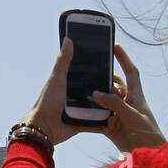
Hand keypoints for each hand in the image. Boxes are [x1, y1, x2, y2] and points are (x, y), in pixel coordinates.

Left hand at [17, 40, 164, 152]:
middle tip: (121, 84)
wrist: (44, 128)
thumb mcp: (57, 79)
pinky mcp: (84, 123)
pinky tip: (119, 115)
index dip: (99, 68)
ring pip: (101, 105)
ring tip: (123, 98)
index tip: (111, 62)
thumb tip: (68, 39)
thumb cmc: (48, 101)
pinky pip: (99, 121)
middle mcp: (78, 96)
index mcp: (71, 83)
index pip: (88, 73)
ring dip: (110, 103)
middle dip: (109, 88)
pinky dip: (107, 120)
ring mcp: (82, 110)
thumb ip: (63, 61)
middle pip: (98, 90)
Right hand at [90, 44, 165, 152]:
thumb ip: (115, 104)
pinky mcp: (111, 128)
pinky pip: (98, 118)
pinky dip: (91, 116)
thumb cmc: (148, 135)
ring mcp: (118, 116)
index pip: (131, 72)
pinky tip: (80, 112)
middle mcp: (127, 104)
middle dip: (103, 79)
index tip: (115, 46)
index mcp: (136, 97)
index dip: (124, 59)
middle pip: (113, 86)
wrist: (149, 158)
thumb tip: (96, 93)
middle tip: (88, 73)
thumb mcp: (133, 116)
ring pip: (103, 102)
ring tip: (80, 90)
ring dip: (94, 98)